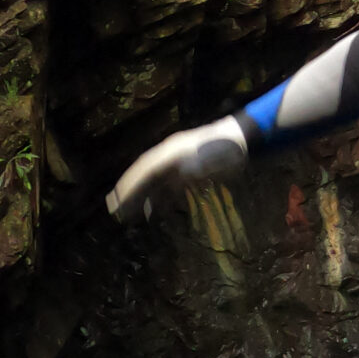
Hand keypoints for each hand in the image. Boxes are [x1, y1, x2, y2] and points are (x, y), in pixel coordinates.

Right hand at [106, 116, 247, 221]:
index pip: (144, 170)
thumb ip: (193, 165)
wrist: (244, 141)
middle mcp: (169, 158)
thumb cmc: (226, 147)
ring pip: (154, 184)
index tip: (117, 201)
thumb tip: (176, 173)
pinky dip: (159, 201)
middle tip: (114, 210)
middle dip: (129, 194)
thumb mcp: (207, 157)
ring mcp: (178, 166)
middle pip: (144, 177)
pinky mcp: (189, 174)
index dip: (130, 186)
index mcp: (170, 152)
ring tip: (130, 216)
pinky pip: (168, 189)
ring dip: (141, 199)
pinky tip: (155, 213)